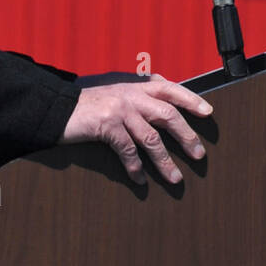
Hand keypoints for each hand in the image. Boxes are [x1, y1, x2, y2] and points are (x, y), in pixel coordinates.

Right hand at [59, 73, 212, 184]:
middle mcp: (131, 94)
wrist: (56, 107)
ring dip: (165, 161)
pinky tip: (140, 180)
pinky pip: (128, 150)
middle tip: (199, 155)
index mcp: (136, 85)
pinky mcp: (106, 125)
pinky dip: (136, 168)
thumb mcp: (115, 92)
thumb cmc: (88, 104)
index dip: (191, 99)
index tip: (208, 113)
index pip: (170, 88)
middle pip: (168, 114)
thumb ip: (137, 95)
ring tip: (175, 178)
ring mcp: (120, 109)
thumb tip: (162, 107)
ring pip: (151, 137)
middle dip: (186, 136)